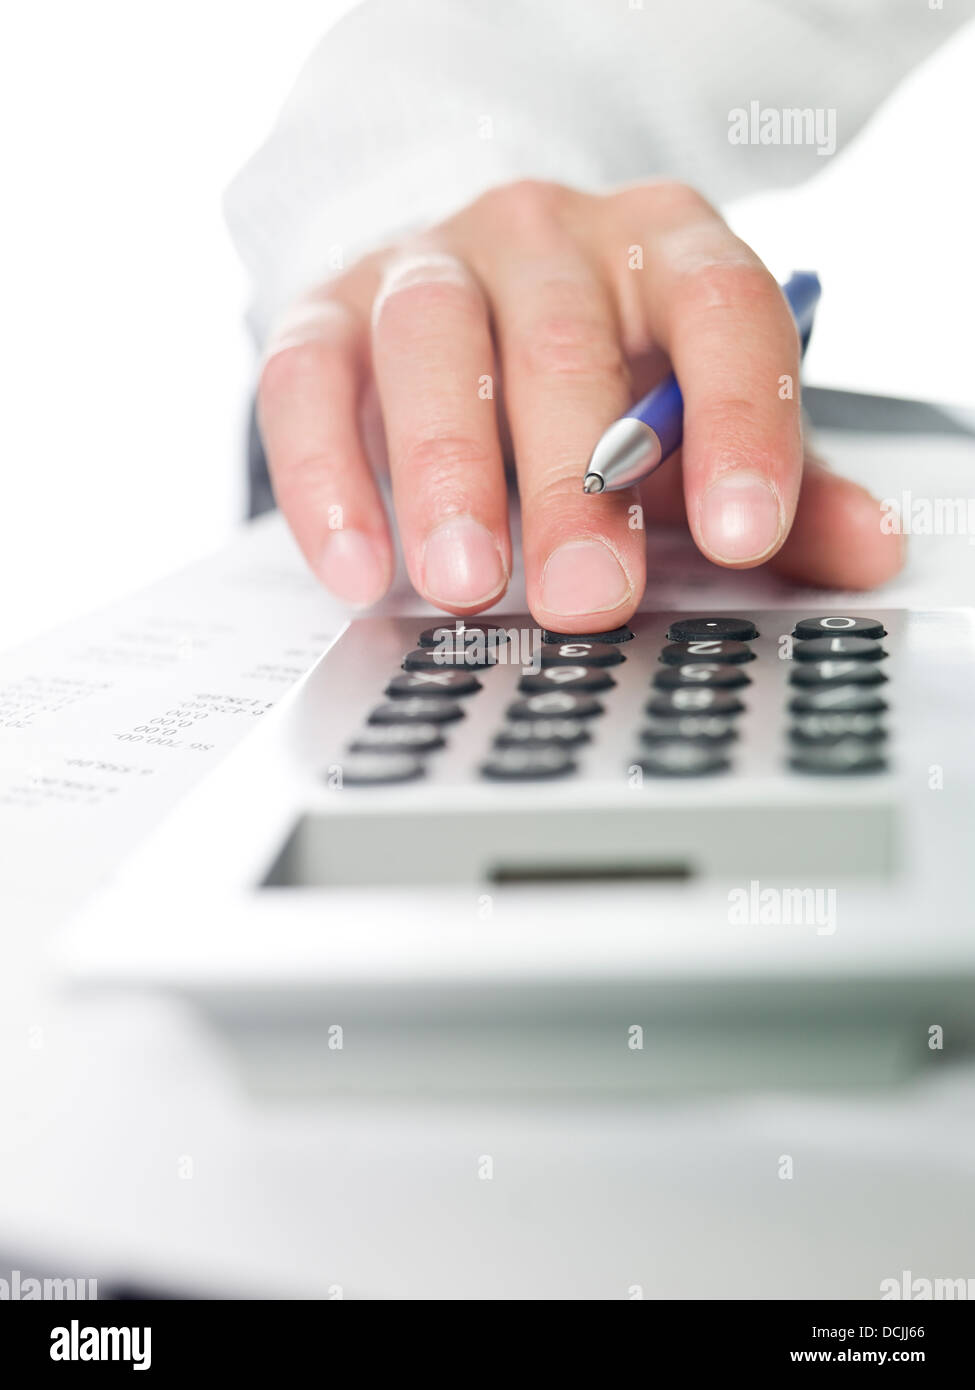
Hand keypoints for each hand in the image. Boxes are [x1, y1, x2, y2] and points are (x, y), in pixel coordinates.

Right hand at [258, 180, 902, 631]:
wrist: (470, 307)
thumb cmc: (601, 376)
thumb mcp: (697, 423)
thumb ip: (779, 484)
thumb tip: (865, 548)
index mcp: (664, 247)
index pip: (724, 311)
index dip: (738, 422)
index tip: (743, 539)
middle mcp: (547, 237)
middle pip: (566, 343)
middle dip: (576, 485)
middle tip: (585, 598)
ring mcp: (430, 264)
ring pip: (432, 345)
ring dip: (447, 473)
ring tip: (464, 584)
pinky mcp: (329, 311)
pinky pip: (306, 378)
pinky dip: (327, 476)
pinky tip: (357, 570)